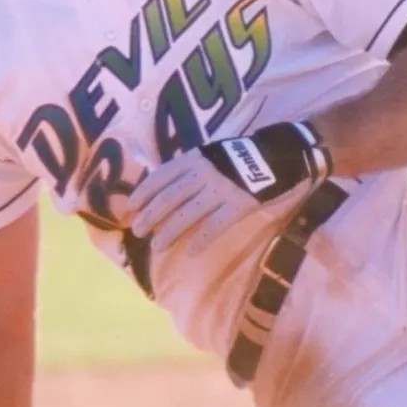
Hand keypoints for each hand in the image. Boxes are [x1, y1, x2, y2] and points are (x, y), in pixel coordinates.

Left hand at [126, 122, 329, 257]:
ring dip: (169, 232)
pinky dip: (201, 240)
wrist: (277, 155)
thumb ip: (188, 169)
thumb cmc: (237, 157)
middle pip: (169, 198)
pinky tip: (190, 252)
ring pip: (188, 214)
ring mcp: (221, 190)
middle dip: (150, 216)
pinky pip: (215, 225)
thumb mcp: (208, 154)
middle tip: (137, 231)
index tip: (130, 208)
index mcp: (194, 158)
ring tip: (157, 246)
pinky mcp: (239, 205)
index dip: (143, 193)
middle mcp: (203, 173)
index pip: (161, 177)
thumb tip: (161, 189)